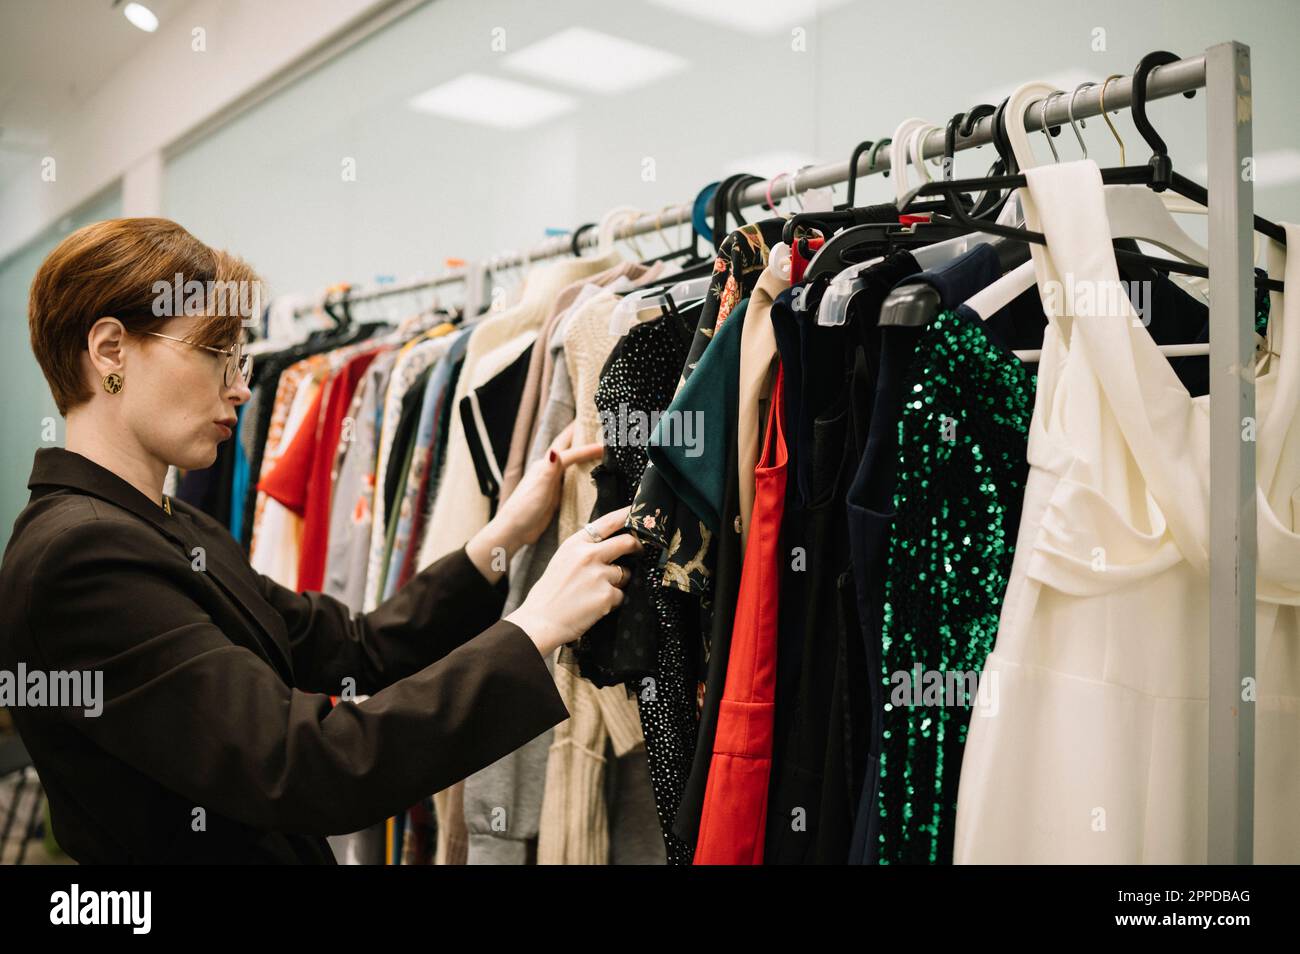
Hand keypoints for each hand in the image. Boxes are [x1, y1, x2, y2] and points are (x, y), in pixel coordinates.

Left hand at [465, 421, 600, 582]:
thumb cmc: (524, 509)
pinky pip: (571, 476)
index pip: (570, 452)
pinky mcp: (555, 494)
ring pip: (569, 460)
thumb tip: (554, 450)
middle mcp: (548, 469)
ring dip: (580, 448)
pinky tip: (588, 470)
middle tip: (593, 420)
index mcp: (544, 466)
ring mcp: (551, 481)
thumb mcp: (538, 489)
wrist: (515, 529)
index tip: (604, 444)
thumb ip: (548, 470)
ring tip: (594, 439)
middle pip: (566, 446)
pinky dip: (580, 468)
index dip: (587, 448)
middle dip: (577, 432)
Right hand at [505, 505, 642, 655]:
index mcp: (575, 544)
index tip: (637, 513)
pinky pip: (621, 595)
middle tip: (639, 552)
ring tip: (596, 592)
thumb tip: (611, 542)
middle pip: (627, 543)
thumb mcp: (563, 560)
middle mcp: (588, 555)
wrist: (540, 621)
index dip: (627, 515)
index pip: (608, 522)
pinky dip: (612, 602)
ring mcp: (599, 575)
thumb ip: (584, 549)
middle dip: (637, 547)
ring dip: (618, 582)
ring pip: (625, 573)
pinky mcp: (606, 595)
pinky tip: (595, 606)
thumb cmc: (550, 593)